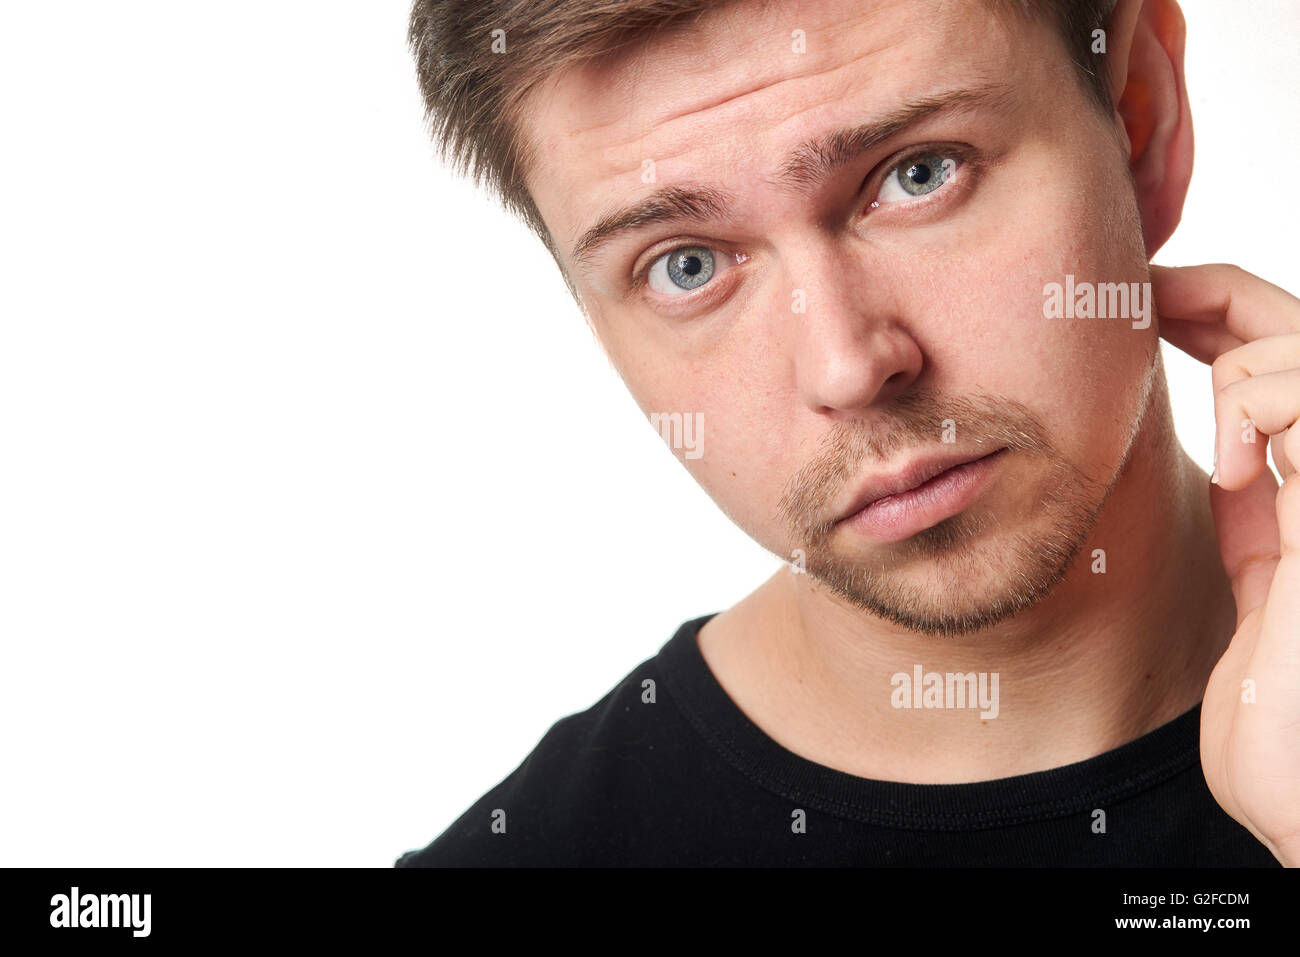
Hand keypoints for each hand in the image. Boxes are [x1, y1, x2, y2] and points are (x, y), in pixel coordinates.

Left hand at [1154, 262, 1299, 865]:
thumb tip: (1233, 454)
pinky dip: (1257, 405)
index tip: (1150, 302)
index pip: (1286, 355)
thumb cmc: (1288, 719)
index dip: (1224, 310)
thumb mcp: (1263, 586)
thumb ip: (1261, 514)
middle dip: (1221, 295)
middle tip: (1146, 293)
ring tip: (1224, 453)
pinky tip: (1239, 470)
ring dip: (1245, 369)